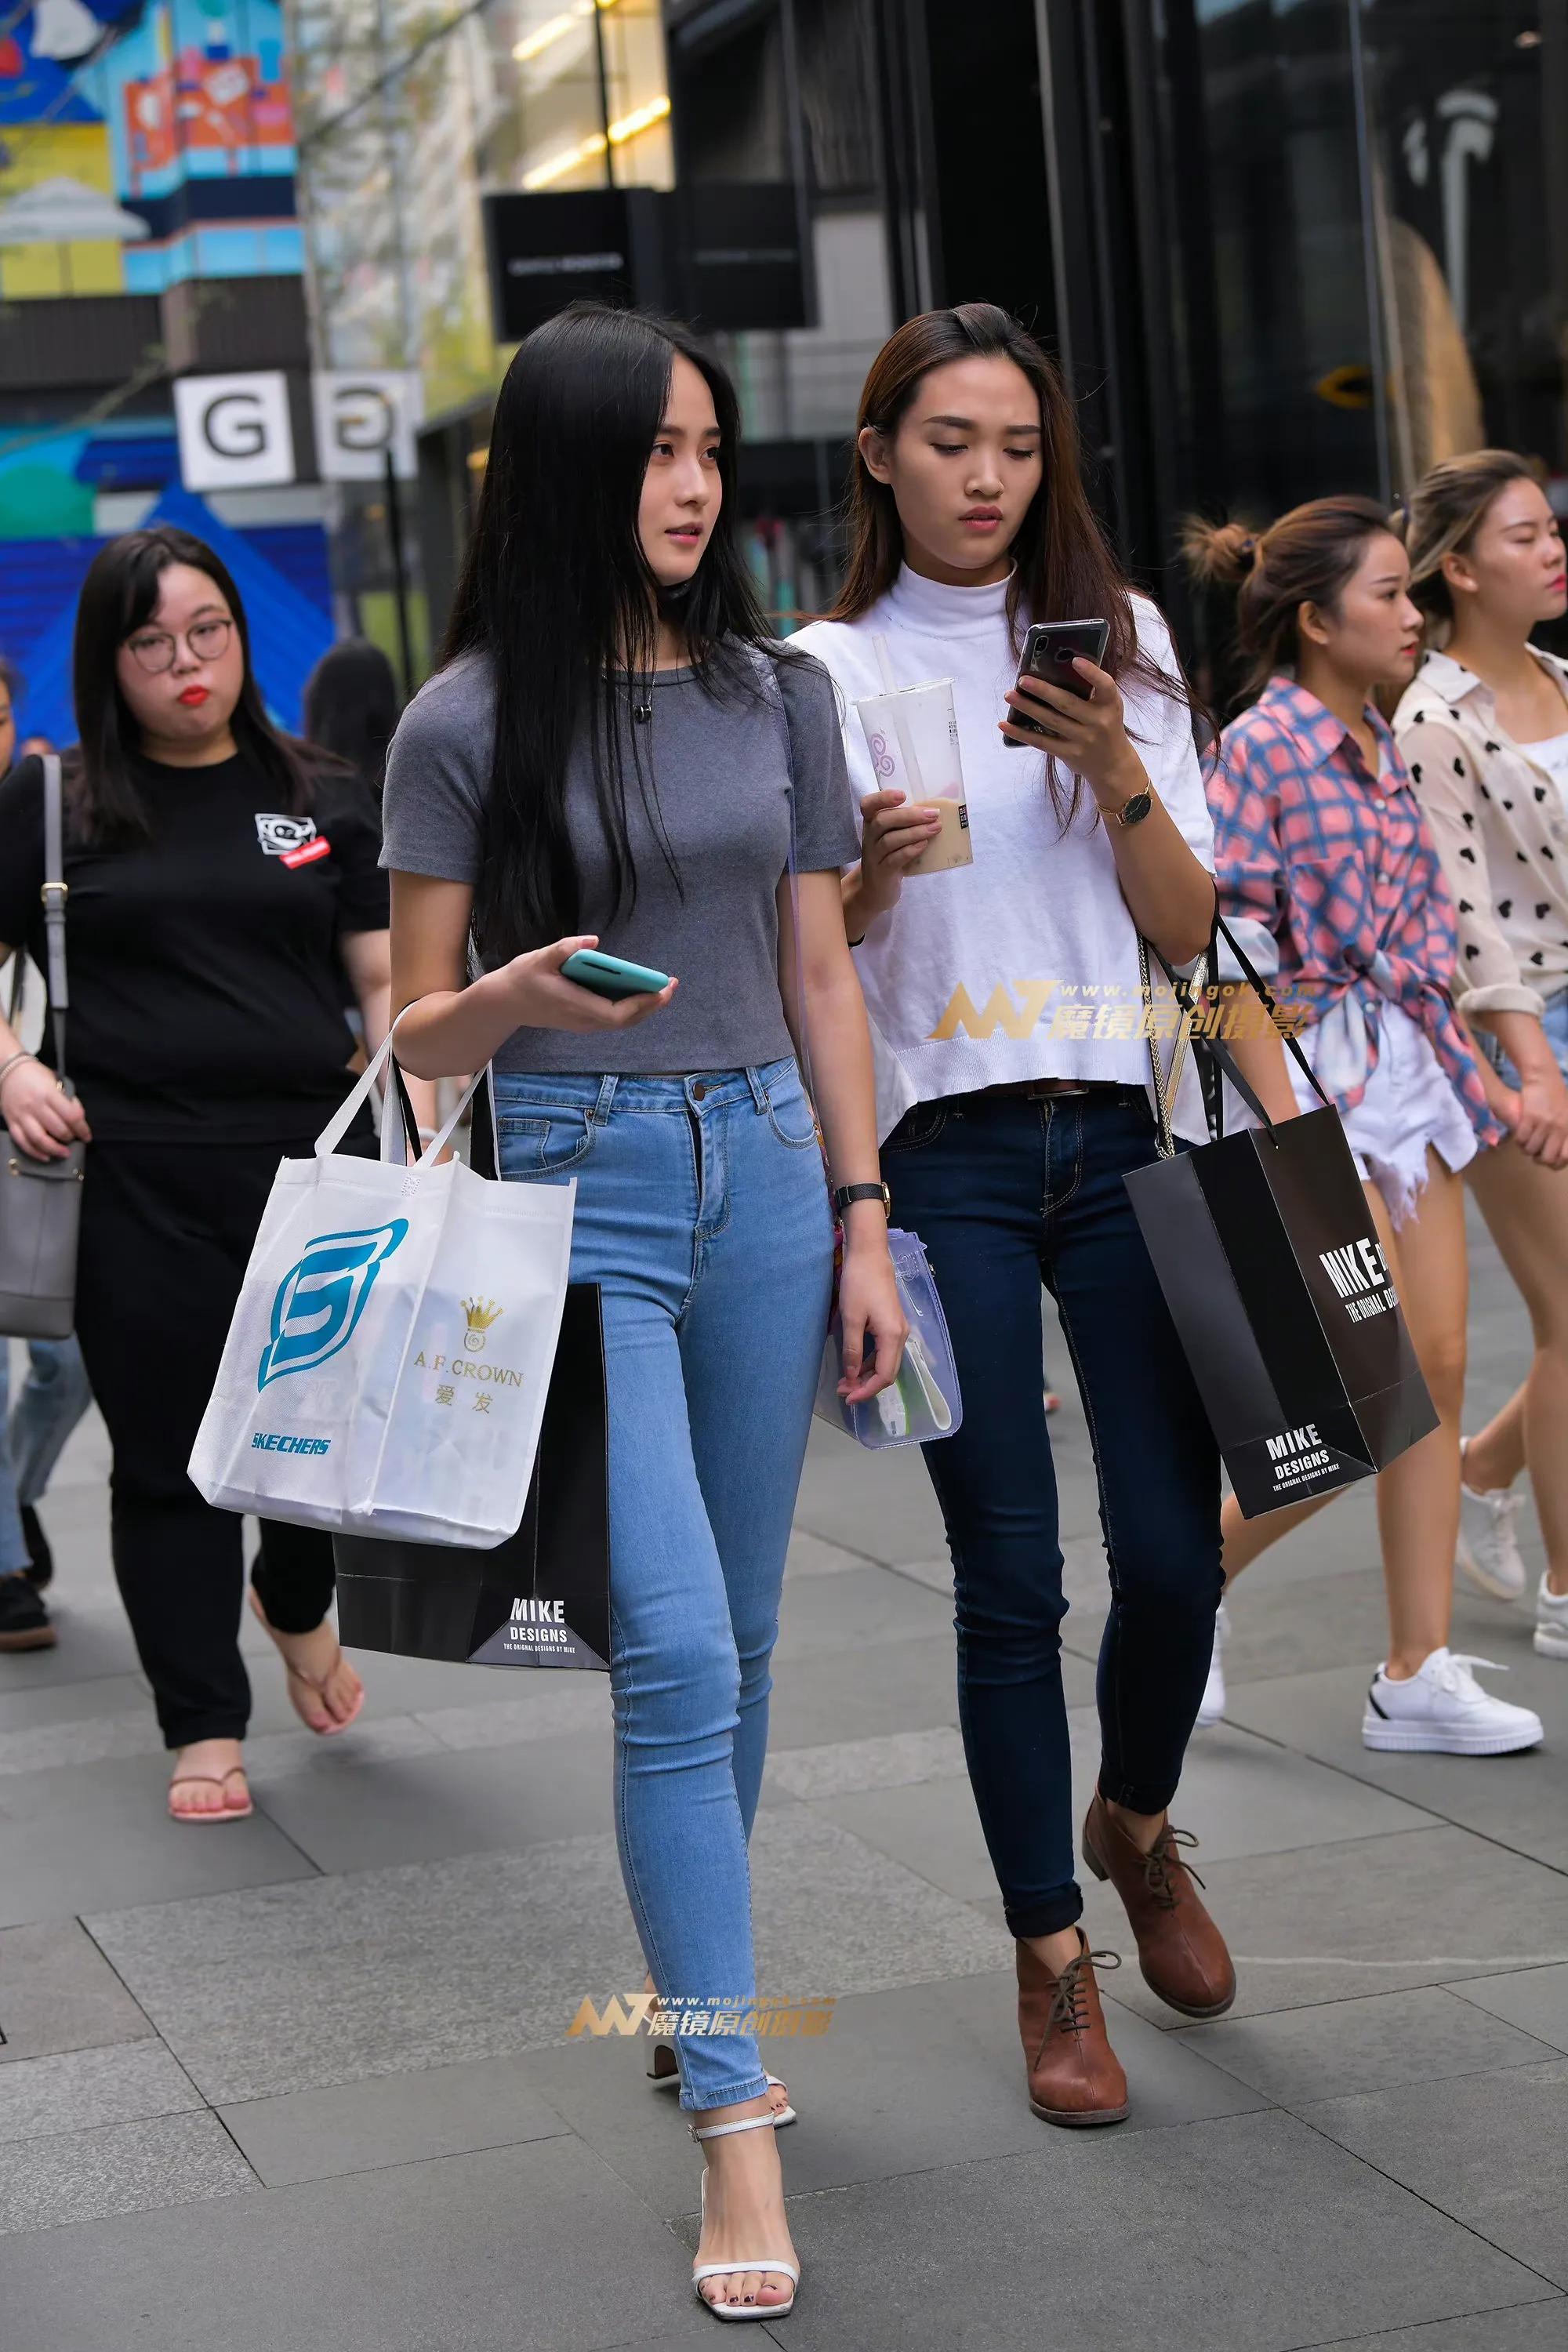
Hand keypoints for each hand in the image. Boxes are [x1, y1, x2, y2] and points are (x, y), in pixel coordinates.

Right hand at [1, 1059, 90, 1160]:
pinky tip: (46, 1156)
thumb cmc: (36, 1076)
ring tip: (65, 1153)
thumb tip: (78, 1119)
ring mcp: (21, 1116)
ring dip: (55, 1150)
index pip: (71, 1116)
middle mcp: (34, 1106)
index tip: (87, 1136)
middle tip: (74, 1140)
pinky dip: (35, 1152)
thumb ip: (66, 1100)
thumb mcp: (55, 1081)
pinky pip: (22, 1142)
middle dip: (70, 1138)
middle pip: (57, 1130)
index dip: (82, 1129)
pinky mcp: (11, 1123)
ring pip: (39, 1140)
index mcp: (48, 1094)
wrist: (9, 1070)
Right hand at [492, 937, 677, 1033]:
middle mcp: (582, 1021)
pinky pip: (614, 1018)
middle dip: (652, 1005)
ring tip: (662, 988)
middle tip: (672, 984)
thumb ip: (565, 948)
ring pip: (622, 1022)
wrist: (503, 1003)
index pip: (617, 1014)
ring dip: (644, 1007)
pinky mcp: (582, 1021)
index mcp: (575, 1006)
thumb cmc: (521, 979)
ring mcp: (583, 1024)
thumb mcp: (539, 958)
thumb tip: (593, 941)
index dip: (643, 1004)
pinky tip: (641, 991)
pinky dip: (632, 1008)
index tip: (661, 989)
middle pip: (627, 1021)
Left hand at [836, 1231, 908, 1405]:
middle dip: (866, 1386)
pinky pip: (883, 1351)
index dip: (866, 1390)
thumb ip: (852, 1349)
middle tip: (842, 1391)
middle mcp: (901, 1336)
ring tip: (845, 1381)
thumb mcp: (851, 1318)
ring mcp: (898, 1329)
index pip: (883, 1376)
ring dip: (866, 1375)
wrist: (869, 1255)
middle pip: (887, 1373)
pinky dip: (869, 1362)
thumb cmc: (859, 1284)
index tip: (847, 1397)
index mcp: (892, 1336)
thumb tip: (851, 1376)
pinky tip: (855, 1364)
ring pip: (885, 1363)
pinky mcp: (892, 1323)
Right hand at [855, 788, 940, 920]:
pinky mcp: (882, 873)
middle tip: (933, 813)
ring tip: (936, 828)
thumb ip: (911, 820)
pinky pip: (894, 860)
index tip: (903, 795)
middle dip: (909, 815)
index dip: (883, 798)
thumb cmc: (891, 855)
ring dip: (915, 832)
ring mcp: (874, 856)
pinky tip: (924, 845)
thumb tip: (946, 798)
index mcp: (872, 823)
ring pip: (890, 840)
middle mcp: (869, 838)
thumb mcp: (896, 836)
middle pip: (882, 820)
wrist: (876, 890)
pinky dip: (910, 851)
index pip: (868, 805)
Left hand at [1000, 659, 1143, 805]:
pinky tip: (1004, 724)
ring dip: (1027, 707)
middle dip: (1042, 690)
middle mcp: (1098, 722)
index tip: (1074, 660)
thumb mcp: (1107, 708)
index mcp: (1110, 705)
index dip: (1091, 673)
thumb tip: (1054, 670)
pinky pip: (1041, 742)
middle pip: (1067, 703)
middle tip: (1022, 679)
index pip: (1105, 685)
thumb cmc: (1105, 726)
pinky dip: (1021, 733)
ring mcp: (1083, 740)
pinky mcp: (1069, 754)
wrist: (1112, 764)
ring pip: (1050, 721)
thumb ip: (1090, 692)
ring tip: (1009, 695)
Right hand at [1508, 1068, 1567, 1168]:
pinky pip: (1521, 1138)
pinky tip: (1520, 1134)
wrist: (1543, 1077)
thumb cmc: (1556, 1096)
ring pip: (1530, 1149)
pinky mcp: (1530, 1117)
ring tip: (1526, 1141)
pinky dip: (1518, 1140)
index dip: (1556, 1163)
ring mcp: (1545, 1123)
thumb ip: (1566, 1132)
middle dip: (1537, 1158)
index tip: (1550, 1160)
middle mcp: (1560, 1128)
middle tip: (1535, 1151)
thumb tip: (1561, 1154)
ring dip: (1525, 1148)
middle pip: (1546, 1158)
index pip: (1565, 1157)